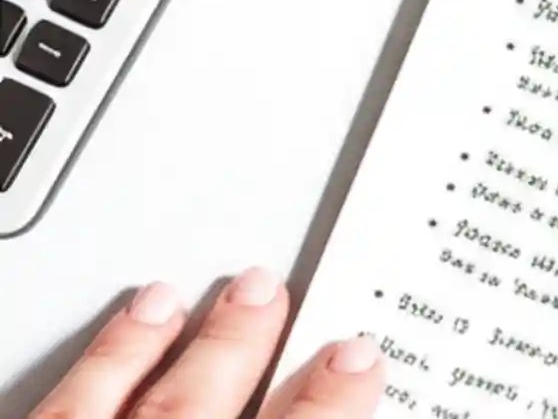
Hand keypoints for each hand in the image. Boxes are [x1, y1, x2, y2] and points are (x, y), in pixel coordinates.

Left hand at [30, 267, 383, 417]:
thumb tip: (346, 412)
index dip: (335, 398)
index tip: (358, 360)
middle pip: (205, 401)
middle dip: (246, 345)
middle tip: (275, 292)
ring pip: (125, 396)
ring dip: (165, 343)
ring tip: (201, 294)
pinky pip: (58, 407)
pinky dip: (98, 361)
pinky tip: (126, 324)